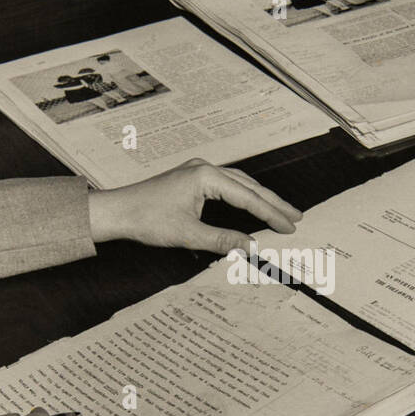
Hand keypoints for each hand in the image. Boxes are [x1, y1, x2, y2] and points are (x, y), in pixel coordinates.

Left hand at [87, 159, 301, 255]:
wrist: (117, 211)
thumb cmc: (145, 219)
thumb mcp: (187, 235)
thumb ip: (222, 240)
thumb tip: (250, 247)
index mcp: (206, 177)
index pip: (248, 197)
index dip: (271, 213)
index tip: (290, 227)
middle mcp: (205, 168)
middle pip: (249, 186)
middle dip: (274, 203)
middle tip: (297, 217)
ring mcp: (198, 171)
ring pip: (240, 183)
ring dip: (261, 198)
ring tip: (282, 212)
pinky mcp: (192, 179)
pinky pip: (227, 185)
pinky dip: (244, 196)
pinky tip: (253, 204)